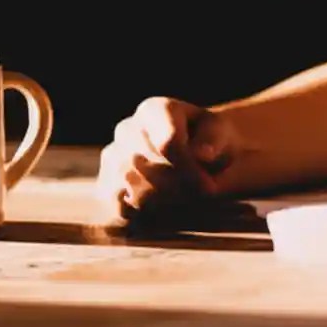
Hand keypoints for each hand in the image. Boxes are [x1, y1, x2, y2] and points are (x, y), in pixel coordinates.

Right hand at [95, 97, 238, 222]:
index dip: (189, 170)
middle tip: (199, 199)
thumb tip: (202, 155)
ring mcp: (112, 157)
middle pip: (147, 169)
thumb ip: (213, 140)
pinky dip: (141, 215)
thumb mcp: (221, 133)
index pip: (167, 144)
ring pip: (131, 189)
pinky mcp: (106, 184)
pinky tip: (163, 213)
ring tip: (185, 204)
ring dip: (163, 203)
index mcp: (155, 110)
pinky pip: (117, 207)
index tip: (210, 189)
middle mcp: (127, 130)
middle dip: (178, 189)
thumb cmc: (211, 142)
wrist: (197, 157)